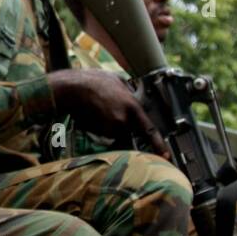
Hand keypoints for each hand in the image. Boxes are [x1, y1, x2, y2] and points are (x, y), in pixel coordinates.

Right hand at [47, 68, 168, 156]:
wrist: (72, 88)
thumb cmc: (93, 81)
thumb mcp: (118, 80)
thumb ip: (129, 91)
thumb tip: (132, 94)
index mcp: (132, 107)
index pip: (148, 130)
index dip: (158, 144)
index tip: (165, 156)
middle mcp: (122, 120)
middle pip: (129, 132)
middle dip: (123, 128)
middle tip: (111, 114)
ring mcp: (108, 128)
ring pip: (114, 132)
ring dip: (109, 125)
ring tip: (98, 108)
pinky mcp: (96, 132)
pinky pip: (102, 132)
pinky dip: (98, 126)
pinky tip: (91, 112)